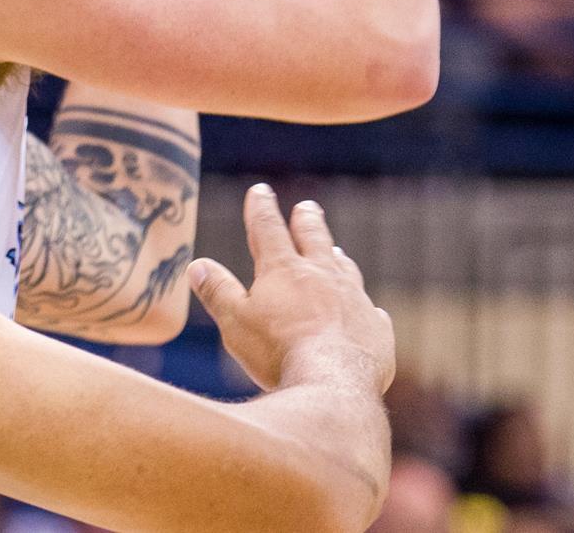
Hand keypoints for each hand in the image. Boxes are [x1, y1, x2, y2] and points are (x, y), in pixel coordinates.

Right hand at [190, 185, 394, 393]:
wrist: (333, 383)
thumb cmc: (277, 352)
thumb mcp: (234, 322)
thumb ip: (218, 291)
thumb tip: (198, 265)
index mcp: (284, 270)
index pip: (268, 229)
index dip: (261, 208)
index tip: (261, 190)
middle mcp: (322, 276)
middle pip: (314, 239)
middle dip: (307, 221)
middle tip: (307, 207)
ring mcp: (354, 300)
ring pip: (345, 269)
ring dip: (337, 257)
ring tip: (337, 250)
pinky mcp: (375, 328)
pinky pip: (371, 311)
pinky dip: (364, 307)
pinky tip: (367, 310)